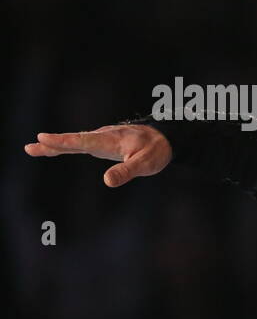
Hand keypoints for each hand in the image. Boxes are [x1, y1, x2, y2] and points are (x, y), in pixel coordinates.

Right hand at [24, 123, 173, 186]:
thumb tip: (106, 181)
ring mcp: (100, 140)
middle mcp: (102, 137)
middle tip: (30, 147)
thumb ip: (127, 171)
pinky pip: (80, 144)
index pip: (83, 141)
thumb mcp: (146, 164)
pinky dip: (65, 145)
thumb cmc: (156, 151)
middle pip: (73, 141)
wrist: (164, 138)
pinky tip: (55, 148)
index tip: (43, 138)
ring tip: (34, 148)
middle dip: (52, 144)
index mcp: (109, 141)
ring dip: (55, 145)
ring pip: (74, 142)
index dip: (63, 141)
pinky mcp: (101, 144)